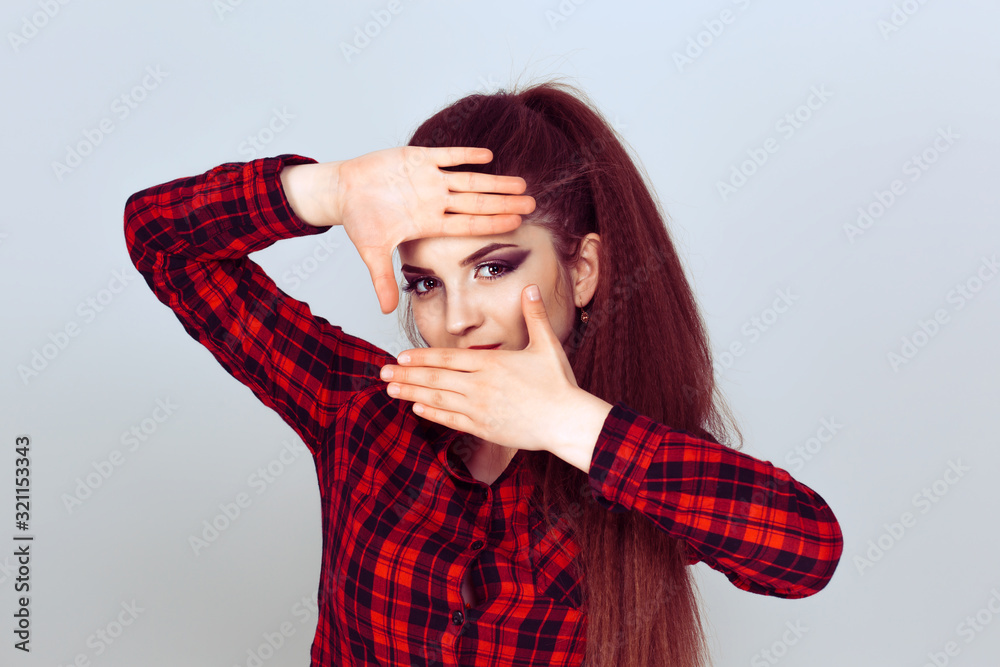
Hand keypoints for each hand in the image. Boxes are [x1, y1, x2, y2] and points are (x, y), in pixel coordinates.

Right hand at [338, 146, 535, 313]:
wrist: (343, 191)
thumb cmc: (359, 220)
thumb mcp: (371, 251)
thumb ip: (381, 279)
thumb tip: (386, 311)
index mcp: (429, 222)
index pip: (468, 224)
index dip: (492, 224)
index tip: (517, 225)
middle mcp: (435, 201)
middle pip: (477, 203)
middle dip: (505, 204)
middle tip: (533, 204)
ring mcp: (429, 179)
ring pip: (470, 180)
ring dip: (495, 182)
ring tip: (521, 184)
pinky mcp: (417, 158)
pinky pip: (447, 156)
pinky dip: (465, 155)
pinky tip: (488, 156)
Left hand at [379, 284, 600, 455]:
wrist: (567, 422)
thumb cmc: (559, 385)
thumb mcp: (547, 345)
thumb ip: (534, 316)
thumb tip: (531, 288)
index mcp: (492, 363)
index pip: (448, 358)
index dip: (423, 356)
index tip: (402, 356)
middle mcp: (481, 385)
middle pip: (436, 378)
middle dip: (407, 374)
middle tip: (382, 372)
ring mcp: (480, 409)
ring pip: (438, 399)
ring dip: (412, 393)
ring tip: (391, 389)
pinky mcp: (485, 428)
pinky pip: (452, 420)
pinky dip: (432, 414)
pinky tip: (416, 408)